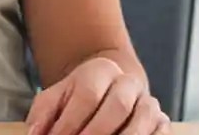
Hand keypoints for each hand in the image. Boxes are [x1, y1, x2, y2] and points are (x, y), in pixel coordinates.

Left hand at [25, 57, 170, 134]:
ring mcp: (149, 102)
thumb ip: (43, 114)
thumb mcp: (56, 98)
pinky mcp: (162, 122)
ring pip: (141, 122)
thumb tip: (35, 133)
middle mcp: (129, 83)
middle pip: (118, 107)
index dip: (71, 122)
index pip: (88, 95)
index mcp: (101, 70)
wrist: (109, 91)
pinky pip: (159, 134)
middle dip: (96, 133)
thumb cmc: (78, 99)